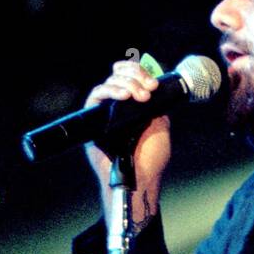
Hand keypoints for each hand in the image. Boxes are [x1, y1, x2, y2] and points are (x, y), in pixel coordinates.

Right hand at [84, 59, 171, 221]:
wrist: (141, 179)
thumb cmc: (151, 160)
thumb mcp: (160, 126)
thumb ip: (156, 107)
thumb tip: (154, 87)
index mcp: (134, 107)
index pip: (131, 78)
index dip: (139, 73)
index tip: (153, 83)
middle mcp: (118, 107)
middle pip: (120, 76)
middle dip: (136, 77)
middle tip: (148, 90)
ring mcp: (105, 112)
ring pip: (109, 82)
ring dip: (127, 84)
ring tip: (140, 96)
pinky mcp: (92, 120)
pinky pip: (96, 96)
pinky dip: (110, 91)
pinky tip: (124, 96)